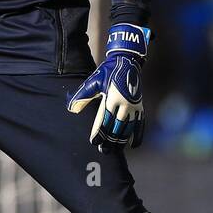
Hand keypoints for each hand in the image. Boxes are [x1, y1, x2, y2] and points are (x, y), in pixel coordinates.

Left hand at [67, 23, 148, 151]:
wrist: (127, 61)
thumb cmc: (107, 72)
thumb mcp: (93, 81)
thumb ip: (82, 96)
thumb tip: (71, 109)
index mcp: (112, 98)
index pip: (105, 121)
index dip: (100, 133)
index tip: (94, 142)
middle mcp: (125, 103)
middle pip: (117, 128)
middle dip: (110, 140)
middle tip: (103, 150)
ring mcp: (135, 105)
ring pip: (129, 128)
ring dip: (121, 140)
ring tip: (115, 150)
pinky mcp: (140, 106)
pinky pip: (140, 124)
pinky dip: (138, 135)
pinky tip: (133, 146)